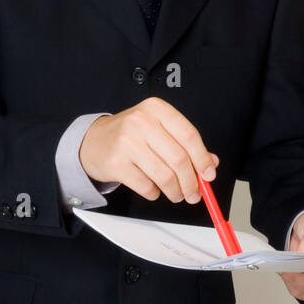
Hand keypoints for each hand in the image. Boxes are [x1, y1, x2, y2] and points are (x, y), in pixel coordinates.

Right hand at [78, 97, 217, 204]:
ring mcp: (127, 142)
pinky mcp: (116, 163)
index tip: (209, 174)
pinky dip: (155, 193)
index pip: (189, 135)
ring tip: (177, 194)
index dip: (202, 159)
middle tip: (195, 193)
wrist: (93, 141)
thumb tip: (210, 163)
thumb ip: (185, 143)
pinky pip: (146, 186)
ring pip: (165, 175)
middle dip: (191, 181)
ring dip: (175, 191)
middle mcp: (142, 122)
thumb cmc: (129, 134)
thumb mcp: (158, 129)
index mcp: (157, 109)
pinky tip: (154, 189)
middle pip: (179, 158)